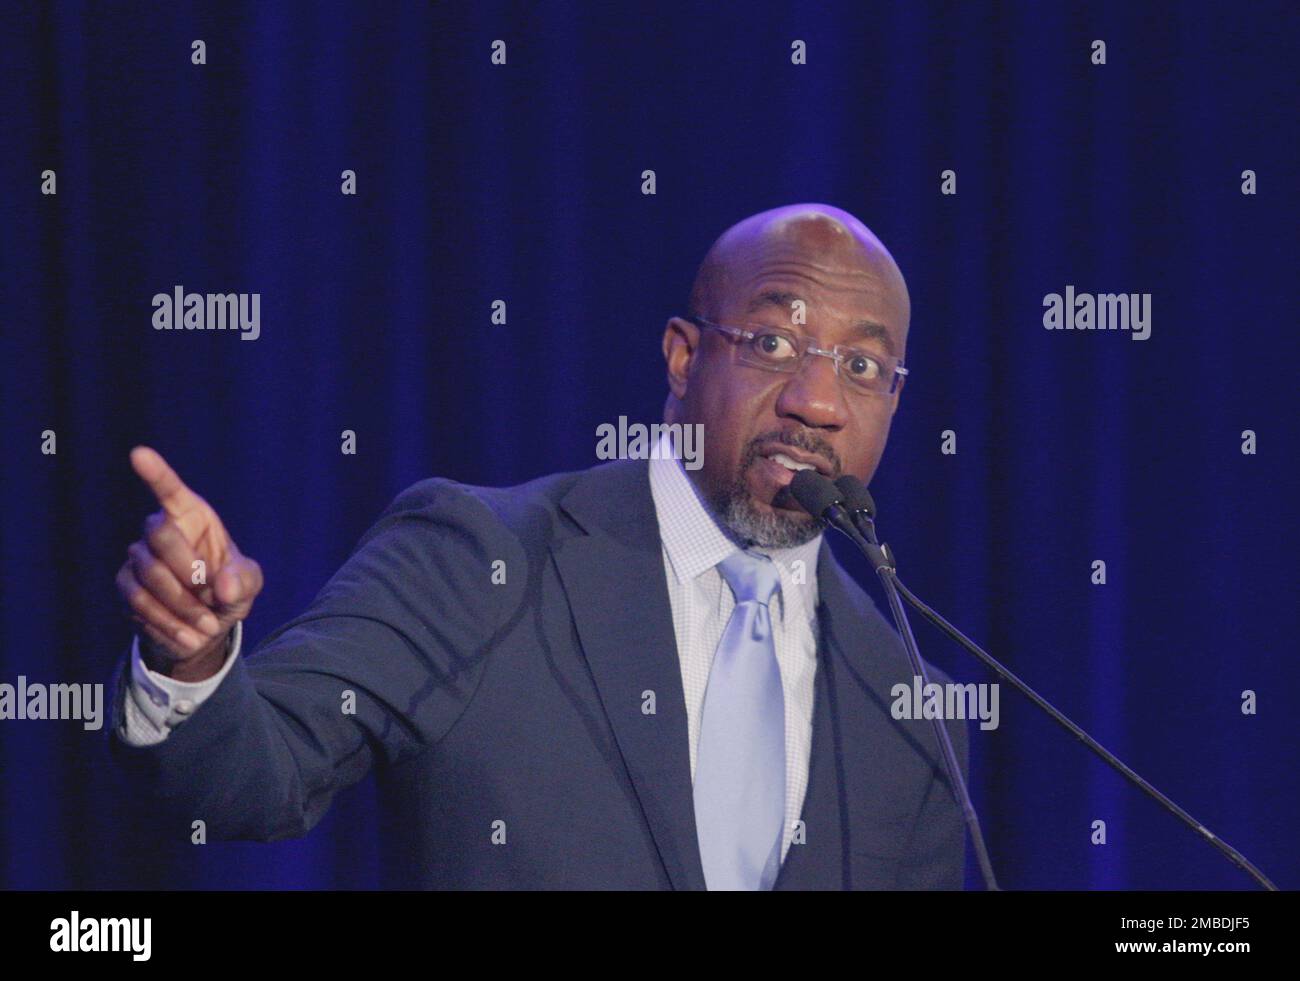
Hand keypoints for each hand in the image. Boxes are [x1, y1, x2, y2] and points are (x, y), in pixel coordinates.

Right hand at [115, 447, 262, 680]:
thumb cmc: (229, 590)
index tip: (139, 453)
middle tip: (211, 595)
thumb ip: (243, 580)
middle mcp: (160, 530)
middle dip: (188, 570)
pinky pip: (140, 604)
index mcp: (193, 517)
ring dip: (183, 607)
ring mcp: (138, 558)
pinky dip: (169, 624)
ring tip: (209, 625)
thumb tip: (223, 585)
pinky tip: (190, 635)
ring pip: (150, 576)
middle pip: (160, 536)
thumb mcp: (248, 584)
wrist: (205, 628)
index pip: (170, 491)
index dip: (156, 473)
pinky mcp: (126, 587)